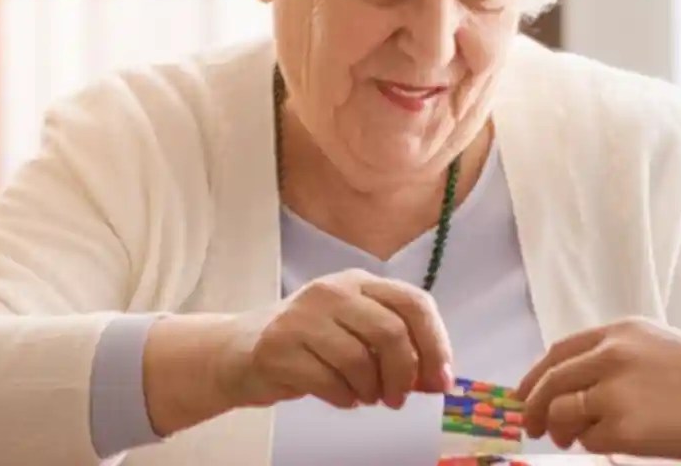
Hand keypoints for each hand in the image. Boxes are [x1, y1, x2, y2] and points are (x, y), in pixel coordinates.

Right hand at [215, 269, 454, 411]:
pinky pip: (330, 382)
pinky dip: (344, 398)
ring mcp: (302, 316)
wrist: (240, 351)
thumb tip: (437, 378)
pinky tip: (341, 396)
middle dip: (404, 375)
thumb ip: (396, 348)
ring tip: (365, 396)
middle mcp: (332, 291)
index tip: (441, 380)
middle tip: (398, 399)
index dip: (435, 344)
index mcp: (358, 282)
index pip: (414, 303)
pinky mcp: (279, 347)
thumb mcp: (355, 332)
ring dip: (371, 390)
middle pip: (391, 332)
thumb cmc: (310, 344)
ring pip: (360, 360)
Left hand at [515, 317, 680, 462]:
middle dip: (533, 406)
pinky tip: (613, 444)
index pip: (559, 352)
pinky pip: (588, 440)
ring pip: (562, 412)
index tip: (522, 394)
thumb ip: (614, 358)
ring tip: (570, 440)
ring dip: (561, 430)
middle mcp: (611, 355)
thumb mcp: (658, 348)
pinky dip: (592, 445)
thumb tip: (570, 388)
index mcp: (620, 332)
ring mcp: (614, 391)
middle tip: (530, 426)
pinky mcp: (622, 427)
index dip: (535, 375)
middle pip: (551, 381)